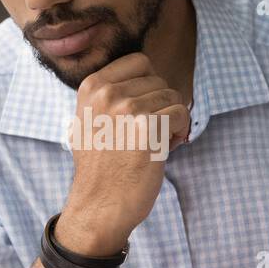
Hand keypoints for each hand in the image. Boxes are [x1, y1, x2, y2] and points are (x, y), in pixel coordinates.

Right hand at [55, 52, 189, 254]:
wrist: (98, 205)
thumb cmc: (99, 166)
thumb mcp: (87, 121)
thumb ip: (106, 95)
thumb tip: (144, 75)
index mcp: (91, 87)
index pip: (139, 62)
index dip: (149, 84)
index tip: (144, 108)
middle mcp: (107, 94)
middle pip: (158, 80)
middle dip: (161, 104)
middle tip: (149, 131)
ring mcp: (127, 110)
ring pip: (173, 96)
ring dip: (171, 118)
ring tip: (155, 141)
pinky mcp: (148, 130)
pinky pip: (181, 113)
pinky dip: (180, 129)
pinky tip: (165, 146)